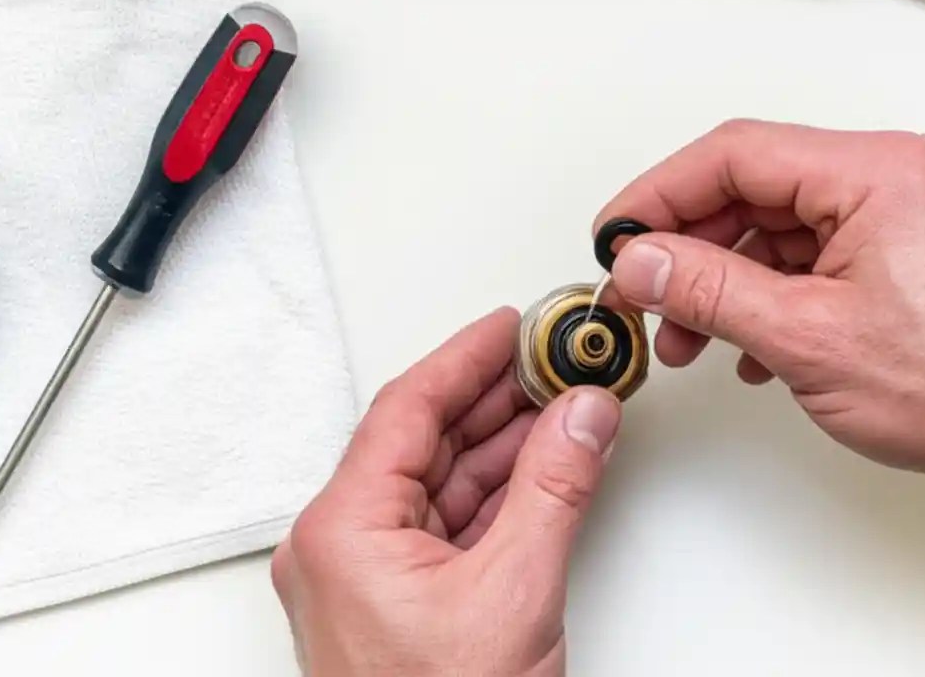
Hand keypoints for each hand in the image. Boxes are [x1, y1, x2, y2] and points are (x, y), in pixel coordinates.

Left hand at [272, 308, 621, 676]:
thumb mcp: (513, 594)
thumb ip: (554, 489)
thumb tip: (582, 415)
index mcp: (342, 532)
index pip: (407, 411)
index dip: (465, 358)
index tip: (509, 324)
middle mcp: (344, 548)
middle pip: (427, 440)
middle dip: (498, 398)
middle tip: (555, 357)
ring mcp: (373, 577)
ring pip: (446, 481)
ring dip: (508, 444)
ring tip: (566, 402)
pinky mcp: (405, 602)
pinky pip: (455, 523)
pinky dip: (504, 493)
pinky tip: (548, 464)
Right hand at [595, 119, 924, 487]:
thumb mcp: (805, 337)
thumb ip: (708, 289)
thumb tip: (643, 261)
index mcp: (879, 172)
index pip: (737, 154)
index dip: (661, 194)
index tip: (618, 233)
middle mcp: (897, 176)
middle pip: (757, 189)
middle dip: (691, 248)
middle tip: (643, 292)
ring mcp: (906, 212)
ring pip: (783, 228)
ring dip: (728, 280)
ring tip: (691, 338)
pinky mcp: (908, 250)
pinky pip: (817, 254)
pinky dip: (773, 292)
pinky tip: (749, 344)